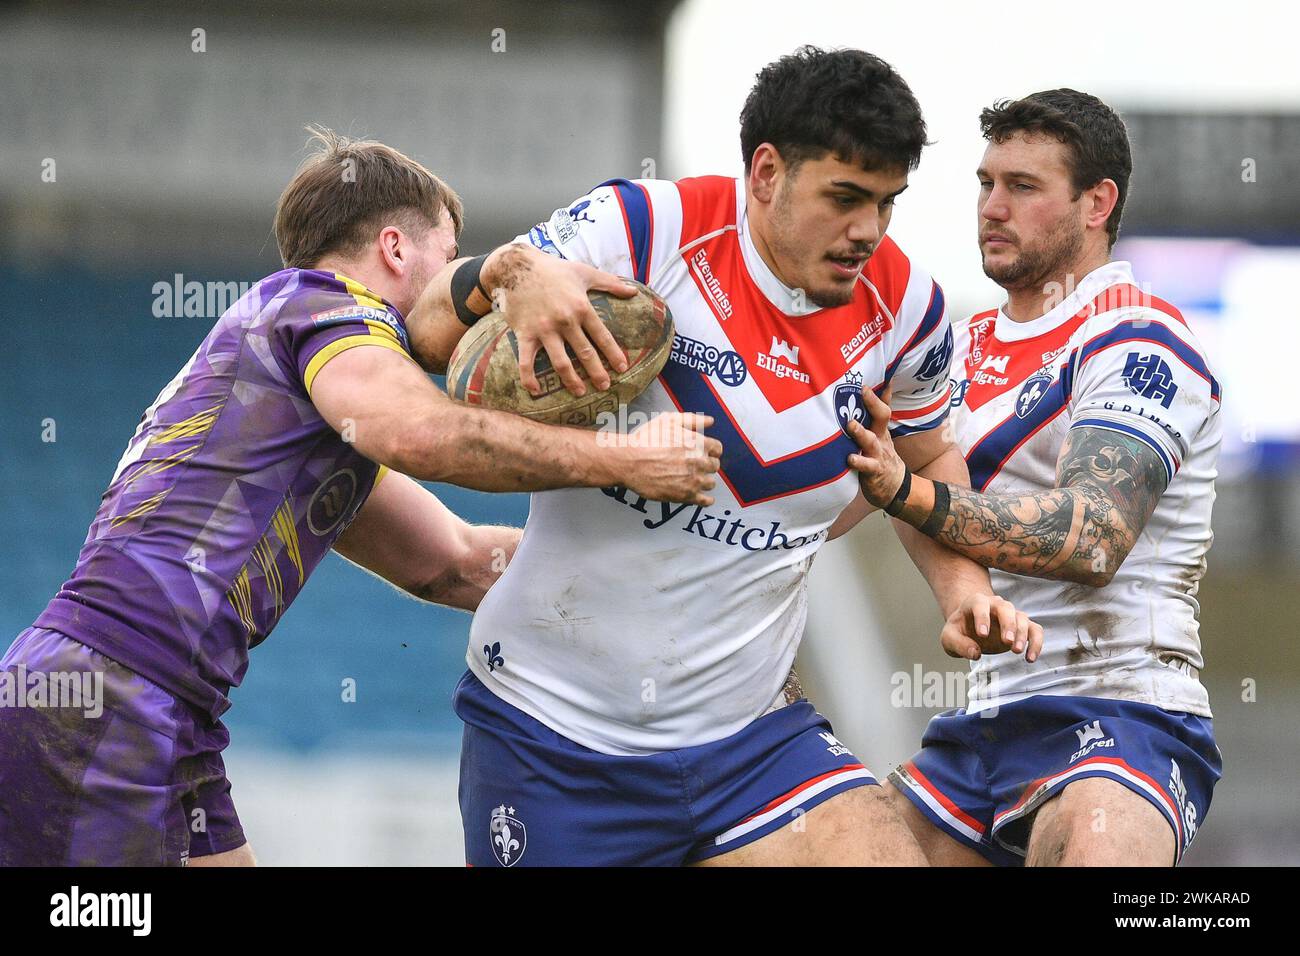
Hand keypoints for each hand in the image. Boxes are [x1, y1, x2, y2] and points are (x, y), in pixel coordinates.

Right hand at [493, 244, 634, 397]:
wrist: (517, 266)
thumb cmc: (554, 269)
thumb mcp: (584, 272)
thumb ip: (610, 283)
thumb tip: (634, 291)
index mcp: (581, 307)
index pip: (602, 335)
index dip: (613, 353)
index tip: (622, 368)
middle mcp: (564, 321)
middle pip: (584, 353)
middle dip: (597, 372)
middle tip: (605, 386)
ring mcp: (543, 329)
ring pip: (560, 362)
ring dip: (571, 380)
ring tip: (580, 392)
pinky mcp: (525, 334)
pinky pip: (525, 361)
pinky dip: (529, 378)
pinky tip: (535, 391)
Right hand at [618, 413, 721, 506]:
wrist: (630, 462)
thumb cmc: (645, 441)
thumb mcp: (668, 420)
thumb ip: (692, 419)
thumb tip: (709, 421)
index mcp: (697, 443)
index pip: (717, 449)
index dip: (711, 450)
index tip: (708, 453)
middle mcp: (699, 462)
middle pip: (714, 466)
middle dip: (707, 465)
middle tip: (697, 466)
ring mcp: (694, 480)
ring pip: (710, 483)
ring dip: (705, 481)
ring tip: (695, 479)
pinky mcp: (686, 496)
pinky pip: (705, 500)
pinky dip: (706, 499)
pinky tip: (704, 497)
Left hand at [845, 385, 906, 508]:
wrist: (895, 487)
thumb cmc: (881, 456)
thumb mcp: (881, 435)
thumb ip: (875, 416)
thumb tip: (875, 391)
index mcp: (880, 429)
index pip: (882, 406)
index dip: (879, 392)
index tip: (872, 378)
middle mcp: (880, 438)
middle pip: (882, 417)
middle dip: (873, 403)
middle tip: (864, 390)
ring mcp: (877, 454)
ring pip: (871, 441)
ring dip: (861, 432)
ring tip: (851, 425)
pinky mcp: (873, 471)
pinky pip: (866, 466)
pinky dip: (857, 462)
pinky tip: (849, 459)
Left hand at [939, 592, 1042, 662]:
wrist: (971, 626)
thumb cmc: (959, 631)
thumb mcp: (949, 638)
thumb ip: (959, 644)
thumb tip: (975, 654)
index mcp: (975, 602)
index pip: (980, 604)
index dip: (982, 618)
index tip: (982, 635)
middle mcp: (996, 604)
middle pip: (1006, 608)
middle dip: (1008, 624)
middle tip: (1007, 642)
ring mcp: (1011, 614)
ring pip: (1022, 618)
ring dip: (1022, 634)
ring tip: (1017, 652)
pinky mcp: (1022, 626)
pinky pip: (1035, 630)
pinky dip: (1036, 643)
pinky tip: (1030, 658)